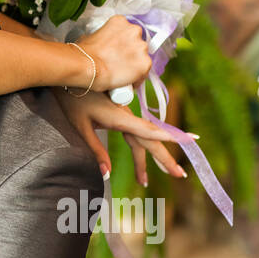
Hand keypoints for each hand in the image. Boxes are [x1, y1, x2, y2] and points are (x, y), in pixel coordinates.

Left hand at [52, 88, 194, 182]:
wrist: (69, 76)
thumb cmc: (72, 101)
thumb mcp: (80, 127)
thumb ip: (95, 150)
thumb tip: (107, 174)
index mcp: (119, 118)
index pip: (148, 131)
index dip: (169, 137)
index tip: (189, 141)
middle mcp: (126, 116)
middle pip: (149, 140)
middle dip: (164, 159)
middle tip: (180, 175)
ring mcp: (123, 114)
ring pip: (141, 138)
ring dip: (147, 159)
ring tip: (144, 181)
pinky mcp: (119, 113)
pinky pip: (135, 132)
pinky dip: (139, 148)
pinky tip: (140, 160)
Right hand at [75, 15, 151, 91]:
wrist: (86, 66)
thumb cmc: (83, 53)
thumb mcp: (90, 36)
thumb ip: (101, 37)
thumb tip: (100, 45)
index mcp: (120, 21)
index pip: (127, 32)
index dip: (123, 43)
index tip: (117, 51)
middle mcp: (134, 31)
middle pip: (137, 43)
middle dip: (130, 52)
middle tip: (119, 62)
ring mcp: (141, 47)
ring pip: (142, 57)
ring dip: (134, 64)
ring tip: (122, 74)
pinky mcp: (145, 63)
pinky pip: (144, 73)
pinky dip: (136, 78)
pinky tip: (126, 82)